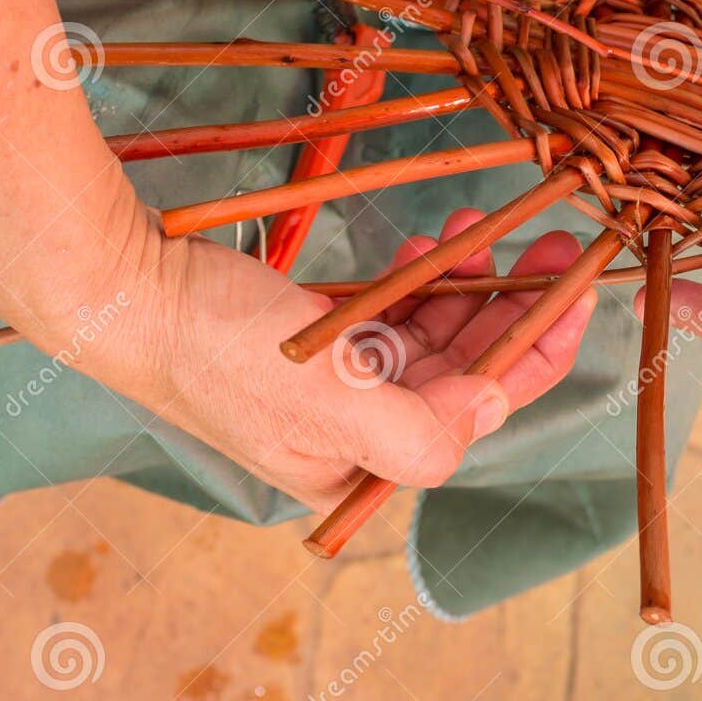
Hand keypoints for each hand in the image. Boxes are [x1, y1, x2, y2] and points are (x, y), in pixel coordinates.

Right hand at [75, 207, 595, 512]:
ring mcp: (333, 387)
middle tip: (552, 243)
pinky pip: (391, 315)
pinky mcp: (314, 341)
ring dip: (466, 285)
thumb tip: (492, 408)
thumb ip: (423, 428)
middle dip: (511, 306)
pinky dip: (419, 282)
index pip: (478, 414)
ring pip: (432, 337)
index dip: (538, 353)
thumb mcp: (328, 402)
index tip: (579, 293)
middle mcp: (354, 437)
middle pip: (462, 372)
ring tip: (486, 230)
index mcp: (360, 470)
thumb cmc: (217, 349)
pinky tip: (431, 245)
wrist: (123, 287)